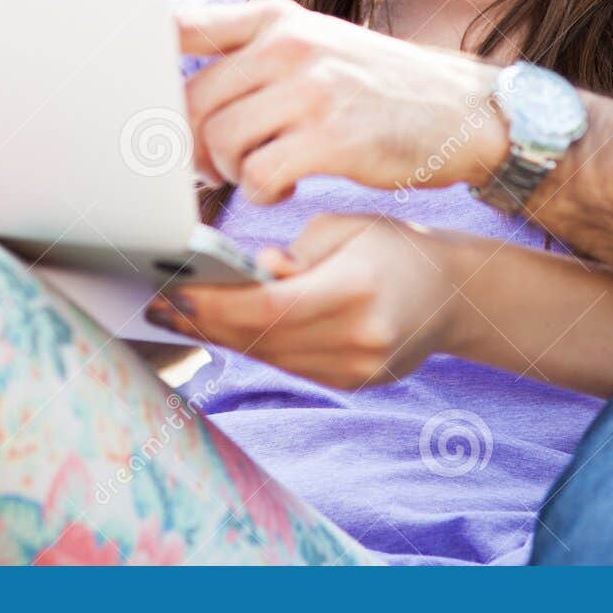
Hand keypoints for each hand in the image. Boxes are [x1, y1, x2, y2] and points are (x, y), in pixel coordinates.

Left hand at [144, 213, 468, 388]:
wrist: (453, 294)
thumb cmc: (392, 246)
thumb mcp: (342, 228)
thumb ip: (289, 255)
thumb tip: (241, 276)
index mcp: (356, 291)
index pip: (266, 308)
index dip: (211, 305)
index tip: (170, 293)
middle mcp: (357, 340)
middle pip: (261, 339)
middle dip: (204, 322)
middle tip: (159, 306)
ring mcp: (356, 370)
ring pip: (270, 357)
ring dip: (221, 336)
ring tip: (179, 315)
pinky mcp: (351, 383)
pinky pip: (288, 364)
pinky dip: (253, 344)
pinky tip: (224, 327)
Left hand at [177, 0, 507, 202]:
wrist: (461, 109)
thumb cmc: (376, 86)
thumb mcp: (316, 43)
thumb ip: (252, 52)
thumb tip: (173, 89)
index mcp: (277, 18)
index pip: (183, 27)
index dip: (144, 65)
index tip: (137, 100)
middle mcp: (290, 44)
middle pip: (192, 102)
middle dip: (192, 146)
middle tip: (211, 166)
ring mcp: (313, 89)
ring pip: (220, 141)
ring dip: (228, 171)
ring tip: (256, 173)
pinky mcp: (334, 137)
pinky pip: (259, 175)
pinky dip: (261, 191)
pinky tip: (284, 186)